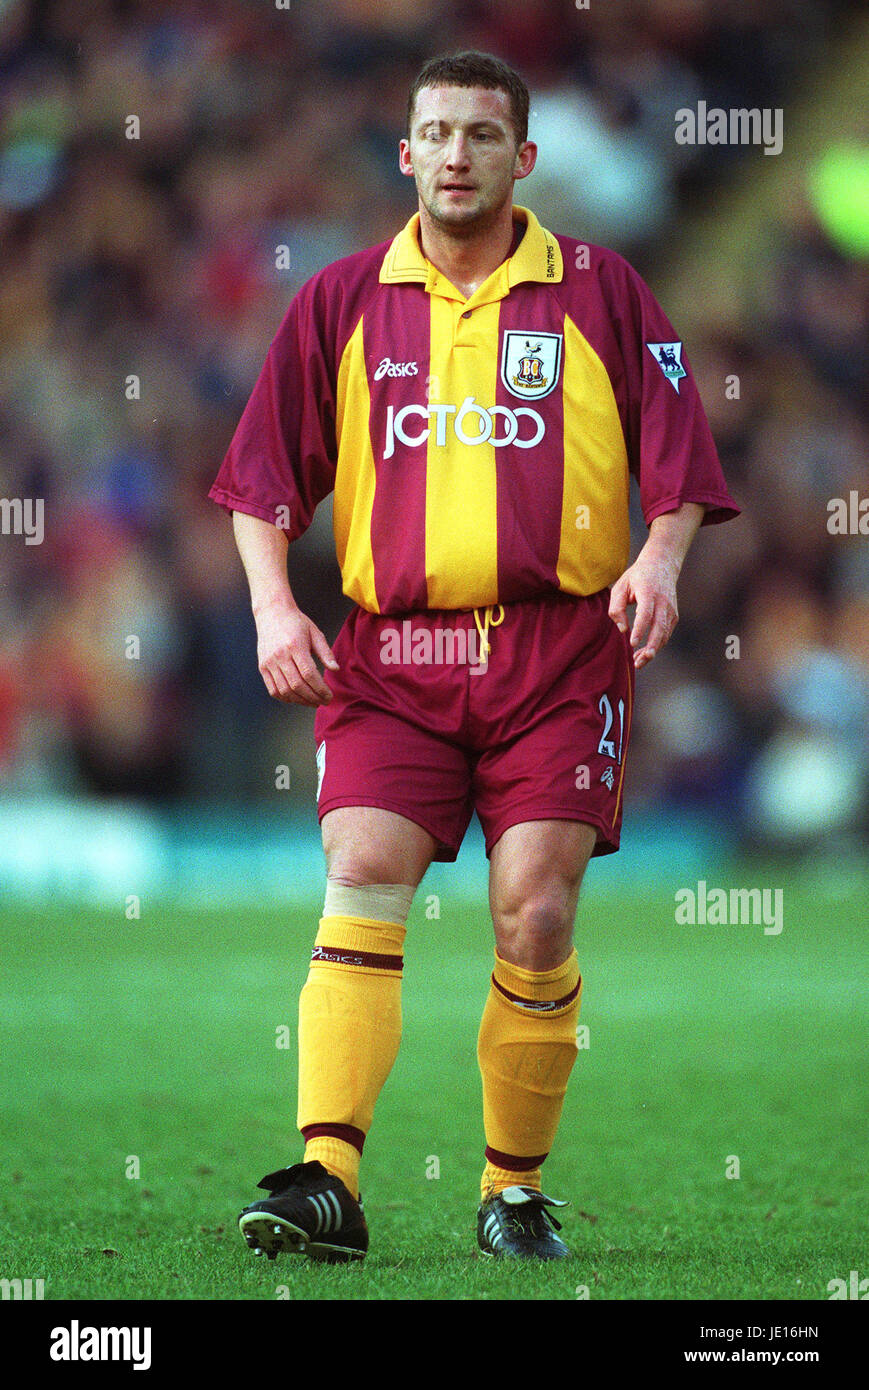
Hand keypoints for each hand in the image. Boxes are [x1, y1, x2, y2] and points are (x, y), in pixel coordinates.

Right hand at [254, 598, 338, 704]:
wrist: (272, 613)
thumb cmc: (296, 623)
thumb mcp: (315, 633)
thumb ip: (325, 652)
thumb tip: (335, 669)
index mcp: (295, 646)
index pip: (309, 674)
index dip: (320, 689)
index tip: (329, 696)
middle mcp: (280, 656)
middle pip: (297, 685)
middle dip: (313, 697)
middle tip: (324, 701)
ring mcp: (269, 662)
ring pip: (285, 691)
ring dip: (301, 701)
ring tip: (313, 702)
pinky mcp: (262, 667)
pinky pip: (273, 690)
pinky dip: (286, 698)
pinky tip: (297, 698)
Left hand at [608, 545, 679, 670]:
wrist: (662, 565)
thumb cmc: (637, 577)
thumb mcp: (621, 586)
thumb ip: (616, 608)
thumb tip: (623, 629)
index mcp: (649, 593)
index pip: (646, 614)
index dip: (640, 629)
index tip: (632, 643)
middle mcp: (663, 602)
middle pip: (659, 628)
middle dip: (651, 647)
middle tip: (639, 661)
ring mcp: (671, 609)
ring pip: (664, 634)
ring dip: (652, 650)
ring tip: (638, 662)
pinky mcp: (673, 616)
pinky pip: (666, 634)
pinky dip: (657, 645)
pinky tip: (645, 653)